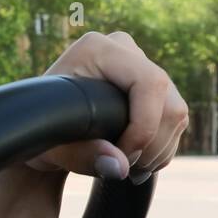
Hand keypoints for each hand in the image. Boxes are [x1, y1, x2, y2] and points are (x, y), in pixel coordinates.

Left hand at [23, 31, 189, 181]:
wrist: (42, 128)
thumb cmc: (40, 132)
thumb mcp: (51, 147)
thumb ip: (82, 156)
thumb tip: (120, 167)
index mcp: (98, 50)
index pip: (150, 84)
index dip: (144, 127)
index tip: (121, 157)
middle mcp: (123, 49)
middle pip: (169, 103)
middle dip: (152, 145)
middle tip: (124, 168)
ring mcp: (140, 65)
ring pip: (176, 114)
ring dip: (158, 151)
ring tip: (128, 167)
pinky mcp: (151, 87)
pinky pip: (174, 120)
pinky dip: (161, 149)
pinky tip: (137, 160)